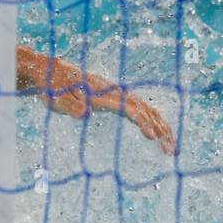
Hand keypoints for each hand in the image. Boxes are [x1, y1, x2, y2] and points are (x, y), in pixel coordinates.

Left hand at [18, 48, 175, 154]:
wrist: (51, 72)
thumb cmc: (52, 88)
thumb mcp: (56, 98)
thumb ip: (70, 105)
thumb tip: (84, 112)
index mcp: (102, 93)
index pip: (128, 108)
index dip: (142, 121)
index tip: (151, 136)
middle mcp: (114, 92)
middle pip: (145, 110)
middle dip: (160, 130)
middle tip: (170, 151)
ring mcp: (117, 94)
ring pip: (147, 109)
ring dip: (162, 127)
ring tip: (171, 148)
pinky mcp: (116, 97)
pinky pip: (141, 108)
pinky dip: (153, 121)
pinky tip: (159, 134)